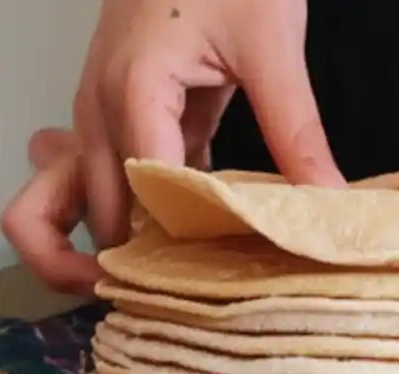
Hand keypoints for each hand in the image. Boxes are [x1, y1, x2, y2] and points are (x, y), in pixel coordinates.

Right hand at [2, 0, 344, 295]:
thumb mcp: (270, 44)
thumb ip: (294, 130)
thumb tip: (326, 203)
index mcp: (132, 95)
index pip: (137, 202)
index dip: (167, 252)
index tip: (207, 289)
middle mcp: (97, 113)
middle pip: (81, 219)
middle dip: (113, 268)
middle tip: (175, 305)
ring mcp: (95, 114)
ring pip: (73, 206)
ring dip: (105, 247)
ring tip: (159, 286)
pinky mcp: (113, 113)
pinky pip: (107, 181)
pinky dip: (129, 215)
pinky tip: (179, 237)